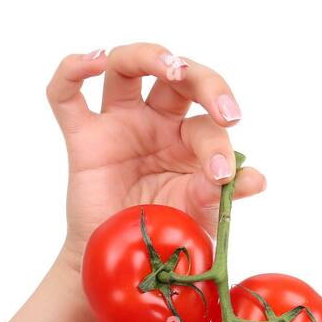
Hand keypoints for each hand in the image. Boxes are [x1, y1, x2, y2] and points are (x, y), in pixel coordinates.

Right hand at [47, 42, 266, 274]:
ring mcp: (118, 126)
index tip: (222, 176)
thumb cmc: (162, 236)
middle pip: (177, 78)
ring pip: (126, 67)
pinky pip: (66, 96)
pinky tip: (93, 61)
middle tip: (224, 109)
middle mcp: (154, 124)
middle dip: (205, 83)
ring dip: (149, 56)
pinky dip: (72, 71)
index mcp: (187, 140)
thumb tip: (256, 179)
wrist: (124, 266)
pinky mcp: (84, 140)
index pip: (206, 125)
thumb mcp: (198, 217)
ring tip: (172, 67)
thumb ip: (220, 194)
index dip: (219, 146)